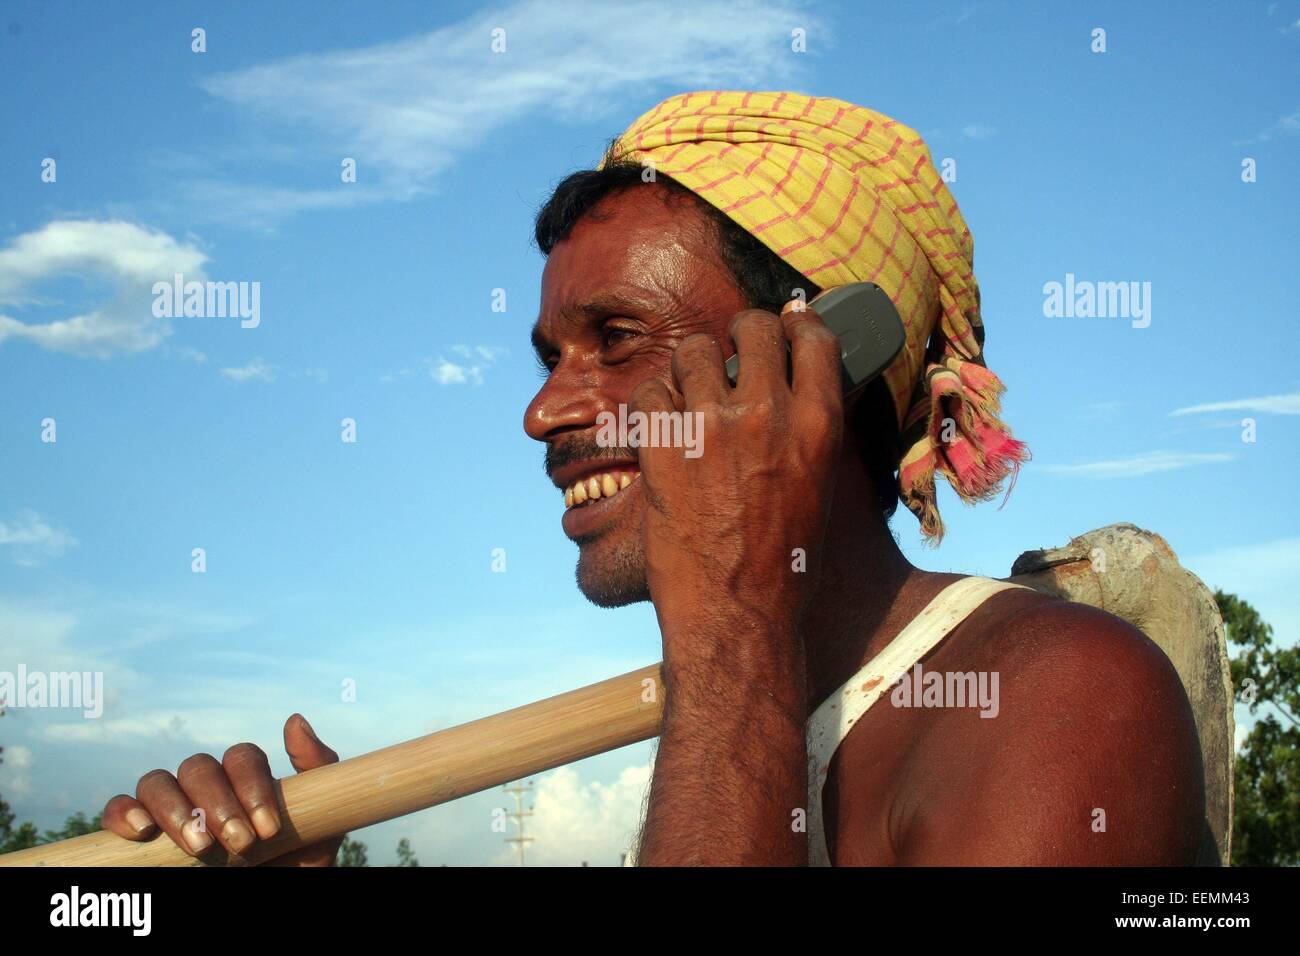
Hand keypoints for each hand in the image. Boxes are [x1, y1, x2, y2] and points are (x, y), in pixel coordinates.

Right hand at [101, 714, 342, 865]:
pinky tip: (142, 832)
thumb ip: (316, 770)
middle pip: (198, 767)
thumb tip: (293, 720)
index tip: (268, 828)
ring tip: (200, 847)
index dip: (252, 786)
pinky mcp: (140, 836)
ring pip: (158, 782)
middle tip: (240, 844)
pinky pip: (119, 808)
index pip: (241, 757)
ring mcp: (171, 807)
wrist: (267, 901)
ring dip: (176, 809)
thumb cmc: (293, 864)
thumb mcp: (318, 823)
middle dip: (218, 804)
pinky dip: (125, 812)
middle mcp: (206, 787)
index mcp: (245, 779)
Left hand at [630, 301, 843, 657]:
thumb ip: (811, 436)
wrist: (736, 615)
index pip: (814, 338)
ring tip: (690, 387)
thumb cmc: (787, 568)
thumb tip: (801, 396)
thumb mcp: (821, 492)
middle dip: (742, 332)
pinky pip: (650, 391)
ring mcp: (710, 428)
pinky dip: (653, 402)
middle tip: (732, 348)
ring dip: (691, 364)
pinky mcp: (662, 448)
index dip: (797, 323)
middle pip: (752, 328)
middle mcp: (766, 415)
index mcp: (818, 426)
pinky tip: (660, 422)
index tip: (788, 321)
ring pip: (694, 350)